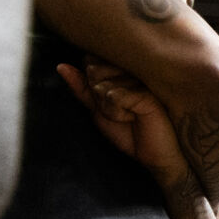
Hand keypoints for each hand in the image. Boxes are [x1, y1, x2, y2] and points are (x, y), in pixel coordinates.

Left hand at [56, 57, 187, 184]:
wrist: (158, 157)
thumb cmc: (132, 133)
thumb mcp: (99, 111)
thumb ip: (81, 88)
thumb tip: (61, 66)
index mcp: (125, 66)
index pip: (90, 62)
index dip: (92, 85)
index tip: (112, 101)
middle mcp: (135, 67)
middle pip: (93, 71)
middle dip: (99, 97)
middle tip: (122, 110)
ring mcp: (143, 77)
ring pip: (102, 85)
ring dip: (109, 109)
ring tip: (131, 115)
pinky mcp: (148, 91)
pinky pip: (114, 97)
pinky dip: (118, 113)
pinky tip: (136, 118)